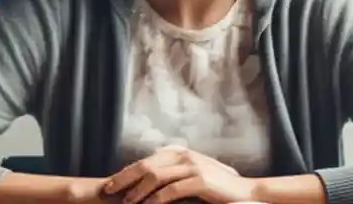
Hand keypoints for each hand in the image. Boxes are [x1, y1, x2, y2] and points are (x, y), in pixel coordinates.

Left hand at [101, 145, 257, 203]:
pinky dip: (155, 200)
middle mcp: (184, 156)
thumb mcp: (192, 176)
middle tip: (108, 191)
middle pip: (146, 165)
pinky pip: (171, 190)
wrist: (244, 192)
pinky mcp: (199, 181)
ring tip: (125, 203)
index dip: (126, 172)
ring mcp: (192, 167)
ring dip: (137, 191)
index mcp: (179, 154)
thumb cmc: (216, 188)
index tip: (111, 184)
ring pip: (156, 177)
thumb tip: (149, 183)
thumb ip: (173, 175)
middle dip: (124, 178)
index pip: (146, 161)